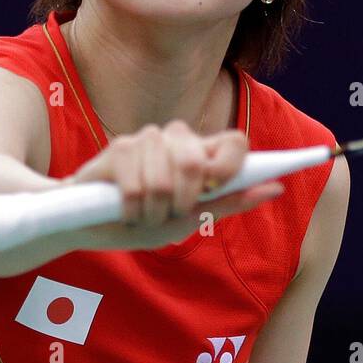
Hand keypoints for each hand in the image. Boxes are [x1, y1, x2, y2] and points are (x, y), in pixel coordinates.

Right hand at [61, 120, 281, 250]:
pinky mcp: (119, 147)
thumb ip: (230, 202)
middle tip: (167, 214)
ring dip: (152, 214)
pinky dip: (132, 212)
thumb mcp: (190, 219)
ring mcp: (148, 138)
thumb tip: (276, 188)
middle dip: (181, 203)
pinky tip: (123, 209)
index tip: (212, 191)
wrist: (86, 224)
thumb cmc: (143, 221)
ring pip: (164, 183)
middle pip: (196, 164)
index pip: (235, 141)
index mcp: (202, 152)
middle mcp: (178, 137)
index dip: (229, 168)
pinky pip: (136, 188)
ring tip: (142, 214)